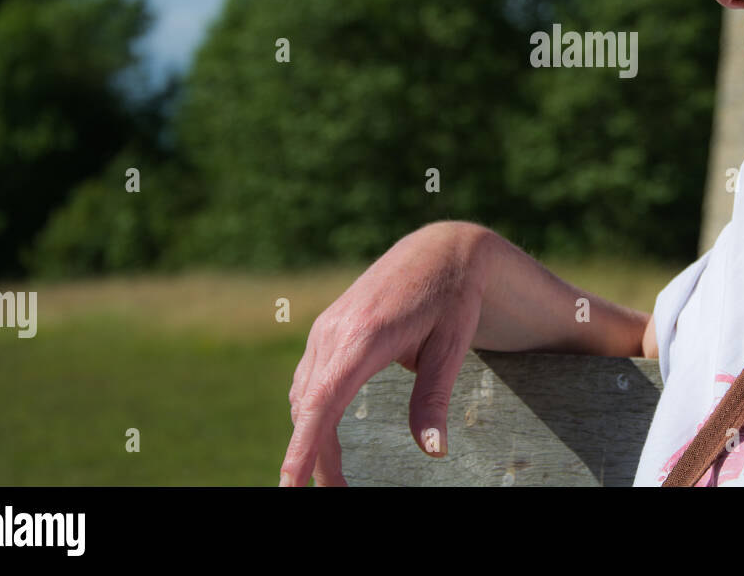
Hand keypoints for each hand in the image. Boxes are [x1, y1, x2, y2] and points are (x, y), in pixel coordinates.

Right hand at [280, 221, 490, 486]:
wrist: (440, 249)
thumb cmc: (451, 298)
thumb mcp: (451, 347)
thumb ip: (434, 399)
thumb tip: (433, 453)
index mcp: (364, 335)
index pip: (322, 401)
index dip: (303, 447)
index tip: (291, 484)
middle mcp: (334, 331)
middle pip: (309, 408)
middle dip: (312, 457)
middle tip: (336, 494)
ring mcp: (326, 328)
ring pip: (304, 396)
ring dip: (311, 438)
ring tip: (331, 478)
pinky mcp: (328, 330)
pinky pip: (309, 379)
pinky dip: (311, 413)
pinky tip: (324, 437)